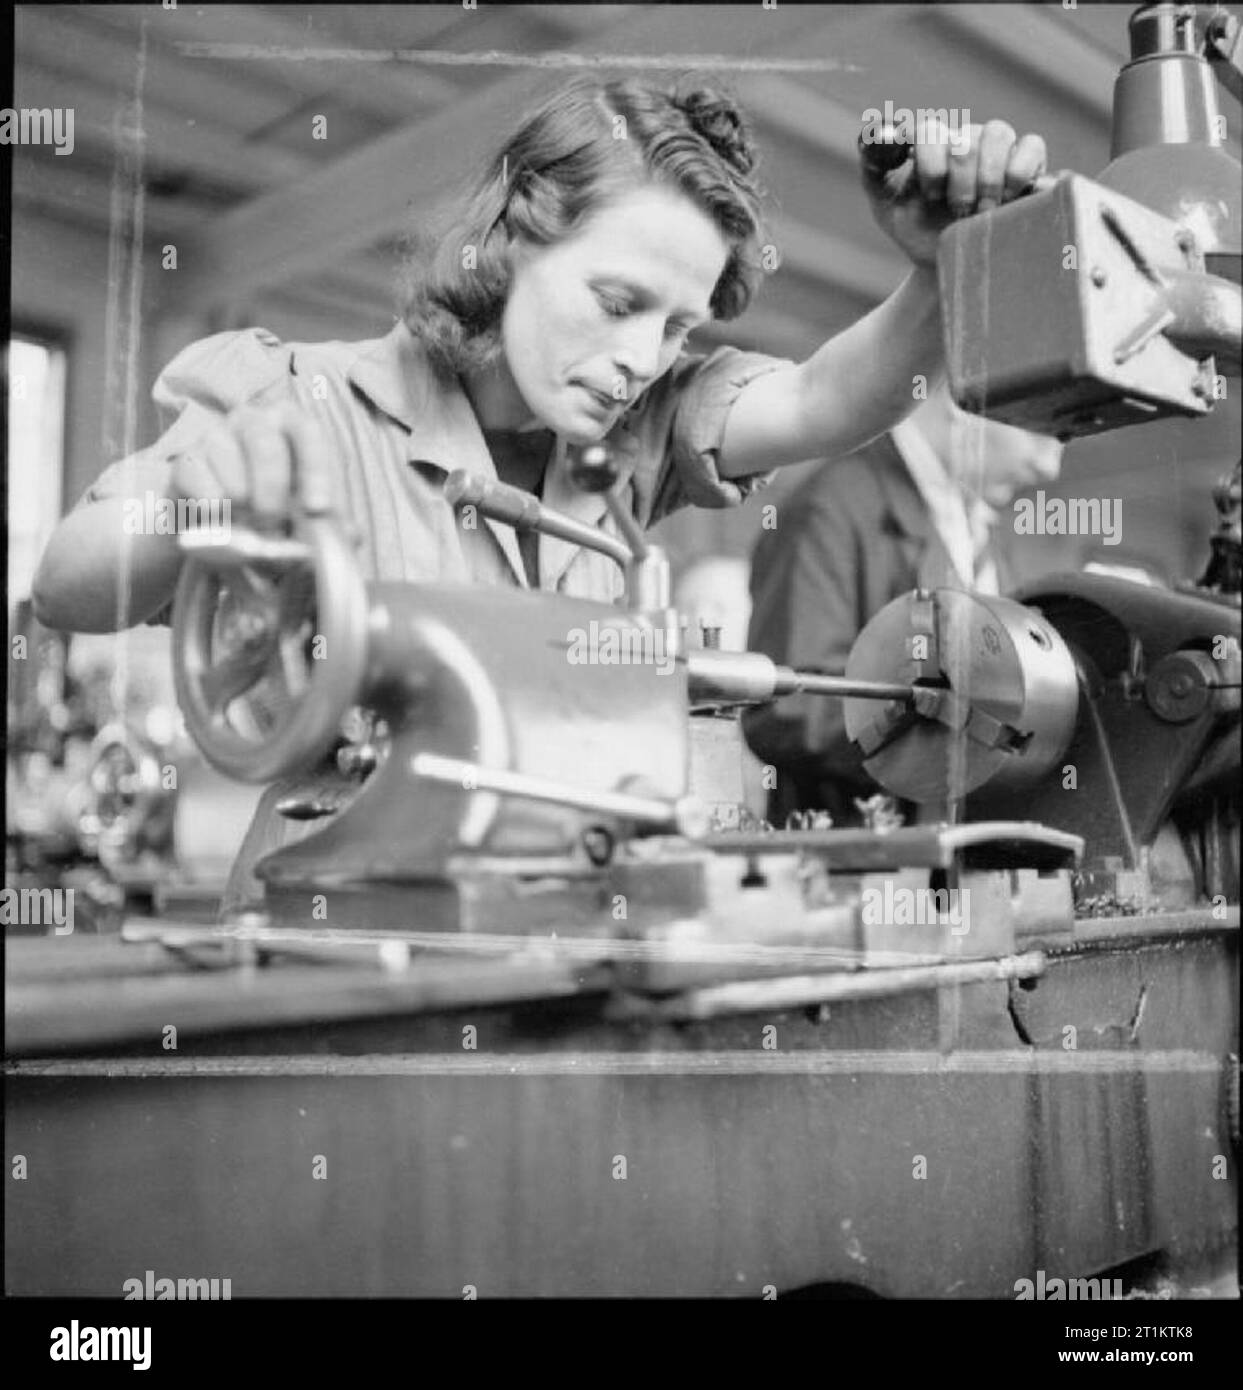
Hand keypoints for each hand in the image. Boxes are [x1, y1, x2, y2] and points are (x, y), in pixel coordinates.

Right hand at [169, 404, 340, 531]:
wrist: (217, 529)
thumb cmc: (272, 514)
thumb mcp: (306, 518)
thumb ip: (329, 523)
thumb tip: (351, 536)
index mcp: (289, 426)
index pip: (307, 432)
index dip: (315, 470)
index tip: (317, 510)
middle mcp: (251, 421)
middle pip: (265, 443)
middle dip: (272, 490)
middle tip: (274, 524)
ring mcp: (215, 436)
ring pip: (228, 461)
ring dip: (240, 504)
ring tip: (247, 528)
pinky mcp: (184, 461)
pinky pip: (197, 480)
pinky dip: (211, 509)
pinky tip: (219, 521)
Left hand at [860, 118, 1046, 265]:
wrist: (945, 262)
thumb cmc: (915, 230)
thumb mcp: (884, 204)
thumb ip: (873, 167)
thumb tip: (876, 134)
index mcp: (932, 143)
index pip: (930, 131)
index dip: (931, 165)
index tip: (930, 196)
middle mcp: (965, 138)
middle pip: (965, 139)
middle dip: (960, 184)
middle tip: (958, 213)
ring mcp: (998, 148)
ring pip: (998, 134)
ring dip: (988, 178)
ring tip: (983, 211)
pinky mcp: (1029, 164)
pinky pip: (1032, 146)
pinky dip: (1020, 170)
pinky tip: (1008, 197)